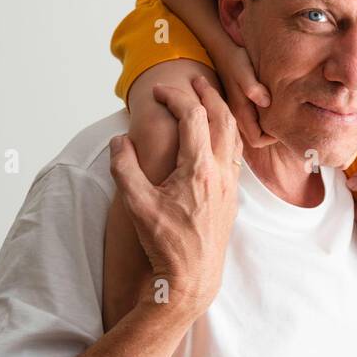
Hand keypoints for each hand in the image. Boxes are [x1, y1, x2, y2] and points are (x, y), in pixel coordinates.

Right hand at [109, 75, 241, 315]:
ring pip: (234, 135)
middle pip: (222, 117)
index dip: (176, 97)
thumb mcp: (136, 206)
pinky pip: (236, 153)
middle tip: (193, 79)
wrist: (193, 278)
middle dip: (208, 94)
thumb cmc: (165, 244)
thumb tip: (120, 140)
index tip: (158, 90)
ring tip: (209, 98)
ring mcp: (230, 183)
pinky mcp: (232, 195)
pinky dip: (229, 133)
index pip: (193, 117)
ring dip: (222, 111)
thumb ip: (124, 168)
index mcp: (199, 168)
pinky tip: (219, 135)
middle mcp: (221, 171)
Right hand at [214, 42, 277, 148]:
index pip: (257, 140)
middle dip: (273, 134)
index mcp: (240, 111)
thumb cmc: (235, 60)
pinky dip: (266, 118)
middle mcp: (239, 115)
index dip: (271, 139)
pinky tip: (275, 105)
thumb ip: (252, 87)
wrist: (223, 51)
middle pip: (257, 138)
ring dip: (270, 126)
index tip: (285, 125)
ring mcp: (240, 111)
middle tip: (289, 120)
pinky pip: (255, 120)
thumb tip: (266, 102)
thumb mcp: (244, 70)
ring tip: (285, 113)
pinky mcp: (242, 104)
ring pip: (256, 130)